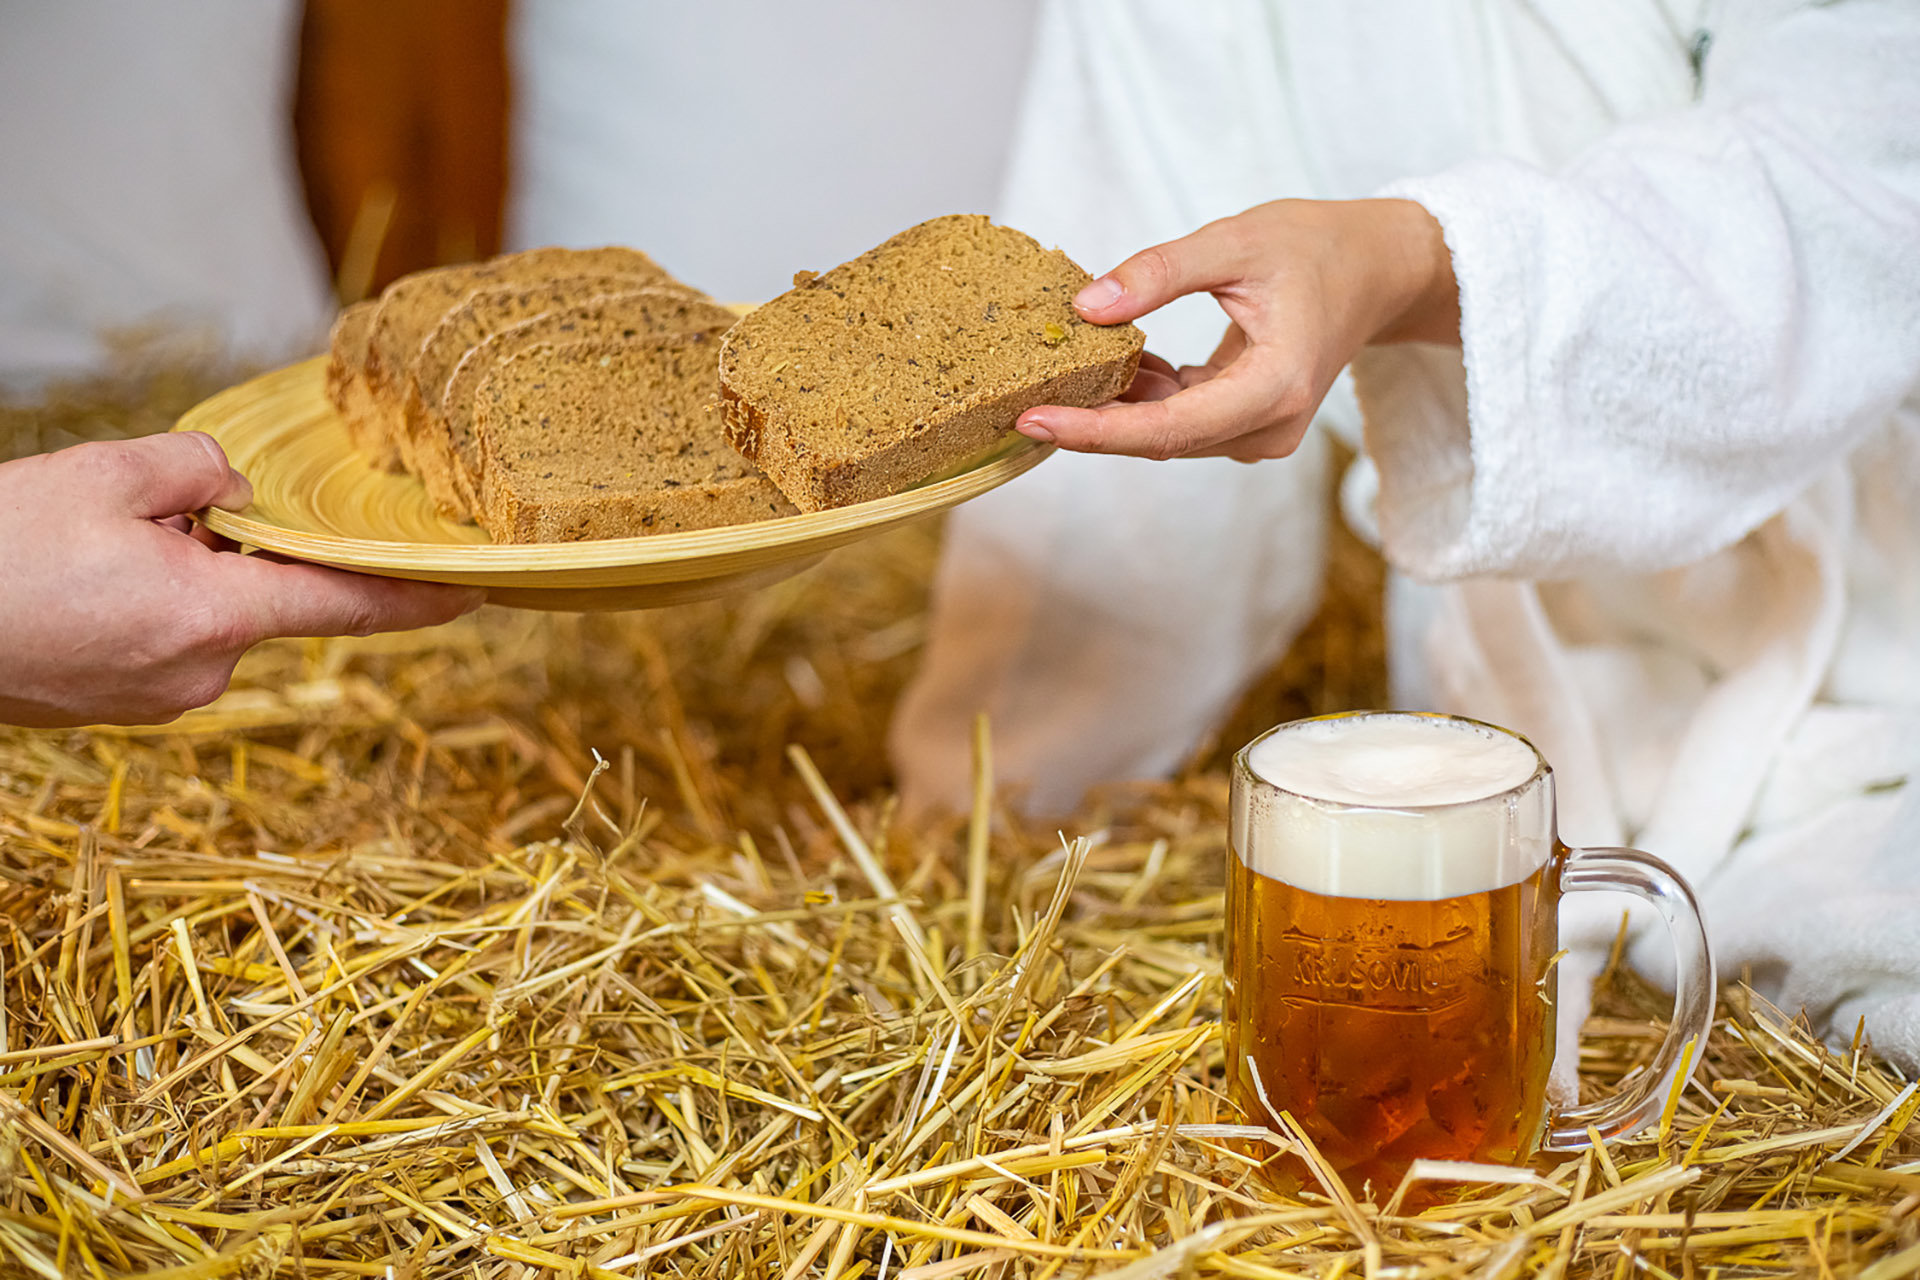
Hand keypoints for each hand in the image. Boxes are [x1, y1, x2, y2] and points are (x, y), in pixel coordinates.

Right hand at [0, 432, 482, 726]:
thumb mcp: (105, 474)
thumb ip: (200, 470)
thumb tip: (236, 495)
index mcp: (212, 617)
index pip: (348, 606)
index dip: (420, 597)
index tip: (478, 592)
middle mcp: (200, 674)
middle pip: (258, 593)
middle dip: (224, 544)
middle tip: (137, 513)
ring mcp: (158, 700)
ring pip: (205, 612)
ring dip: (174, 571)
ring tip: (83, 550)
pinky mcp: (120, 708)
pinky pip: (164, 637)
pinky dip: (142, 600)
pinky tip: (75, 581)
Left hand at [1016, 198, 1459, 460]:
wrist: (1377, 268)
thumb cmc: (1316, 247)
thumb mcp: (1236, 241)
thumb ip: (1159, 272)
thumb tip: (1085, 306)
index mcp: (1275, 388)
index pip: (1167, 429)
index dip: (1095, 431)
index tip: (1033, 421)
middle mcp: (1269, 426)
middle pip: (1158, 440)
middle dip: (1088, 421)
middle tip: (1015, 400)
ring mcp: (1260, 432)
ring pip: (1164, 433)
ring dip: (1113, 404)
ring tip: (1058, 367)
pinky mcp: (1247, 423)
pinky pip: (1179, 419)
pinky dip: (1142, 393)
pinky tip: (1116, 357)